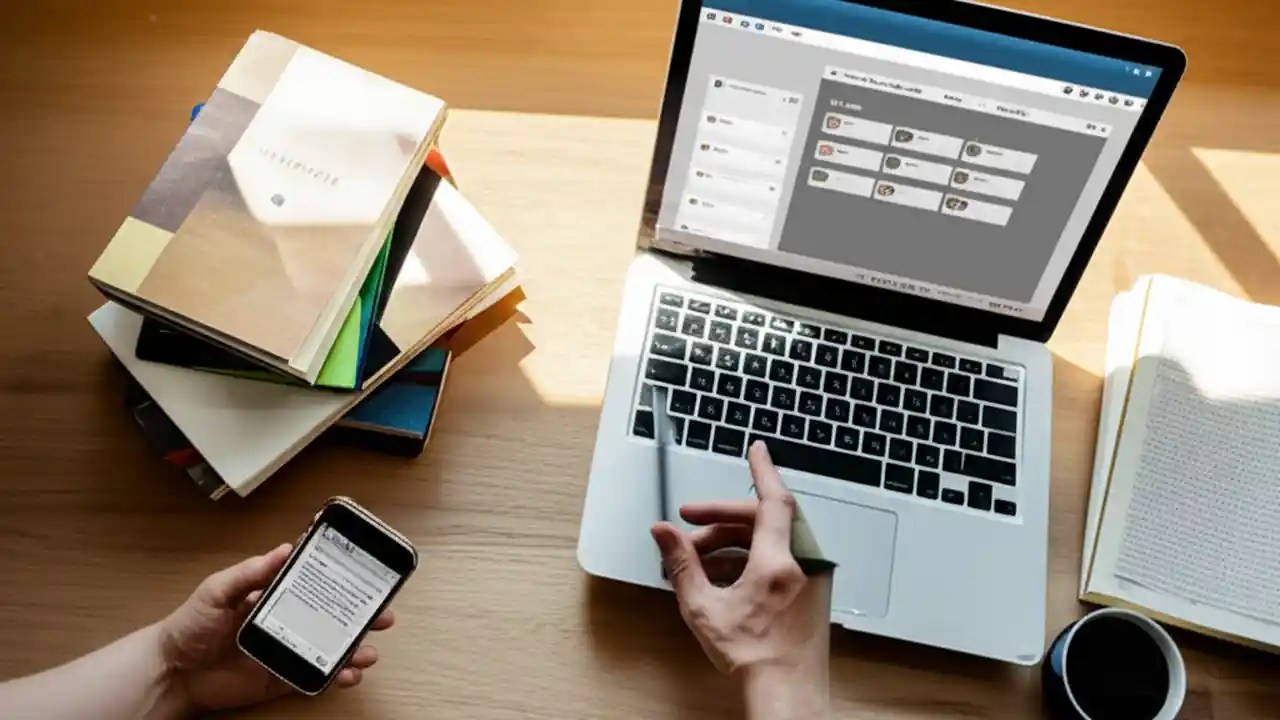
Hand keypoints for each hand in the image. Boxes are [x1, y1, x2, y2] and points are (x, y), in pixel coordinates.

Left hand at [157, 543, 394, 713]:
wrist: (170, 672)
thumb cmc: (189, 626)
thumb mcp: (217, 590)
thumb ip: (250, 571)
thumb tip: (285, 548)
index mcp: (272, 596)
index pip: (313, 585)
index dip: (340, 582)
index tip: (364, 577)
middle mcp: (285, 622)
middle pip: (331, 617)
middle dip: (360, 617)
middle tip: (383, 614)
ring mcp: (286, 651)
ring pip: (330, 648)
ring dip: (354, 648)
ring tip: (369, 650)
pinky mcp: (281, 679)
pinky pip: (314, 677)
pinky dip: (336, 676)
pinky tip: (349, 674)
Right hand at [651, 441, 832, 719]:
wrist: (785, 693)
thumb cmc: (752, 658)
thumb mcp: (703, 607)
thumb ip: (681, 563)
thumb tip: (663, 533)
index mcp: (779, 562)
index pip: (773, 500)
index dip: (763, 470)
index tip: (756, 449)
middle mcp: (800, 564)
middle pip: (761, 520)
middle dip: (721, 520)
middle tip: (689, 525)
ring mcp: (809, 578)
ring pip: (768, 540)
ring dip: (731, 542)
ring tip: (696, 560)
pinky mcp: (809, 592)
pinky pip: (778, 559)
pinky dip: (748, 558)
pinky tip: (721, 576)